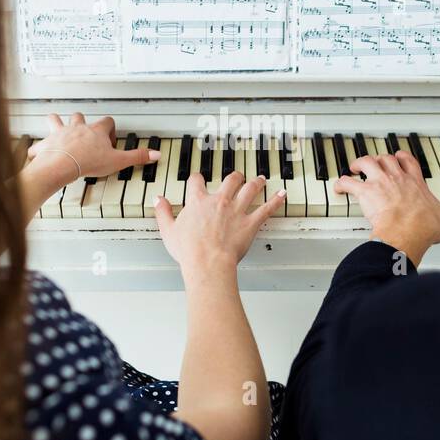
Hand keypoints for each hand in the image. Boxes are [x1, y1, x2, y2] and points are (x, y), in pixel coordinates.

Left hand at [27, 113, 157, 185]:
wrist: (63, 165)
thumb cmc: (87, 161)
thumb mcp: (118, 161)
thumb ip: (137, 157)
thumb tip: (155, 155)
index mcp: (95, 131)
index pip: (107, 122)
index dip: (110, 130)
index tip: (109, 140)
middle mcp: (77, 128)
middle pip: (79, 117)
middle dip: (81, 121)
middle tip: (83, 130)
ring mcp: (59, 134)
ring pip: (55, 120)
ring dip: (56, 123)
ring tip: (56, 125)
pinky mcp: (46, 144)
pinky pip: (39, 144)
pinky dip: (39, 147)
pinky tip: (38, 151)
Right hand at [155, 172, 284, 275]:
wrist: (207, 262)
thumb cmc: (190, 251)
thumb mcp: (168, 231)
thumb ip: (163, 213)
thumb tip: (158, 200)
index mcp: (198, 202)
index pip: (196, 182)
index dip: (197, 179)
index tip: (198, 179)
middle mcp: (219, 201)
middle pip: (230, 180)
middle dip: (234, 177)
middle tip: (237, 177)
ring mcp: (237, 210)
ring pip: (250, 189)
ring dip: (256, 183)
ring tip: (260, 179)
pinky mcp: (250, 222)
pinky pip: (266, 208)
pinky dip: (275, 200)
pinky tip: (281, 194)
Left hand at [338, 151, 439, 266]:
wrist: (406, 233)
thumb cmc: (424, 227)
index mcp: (415, 182)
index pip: (408, 161)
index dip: (401, 157)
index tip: (398, 156)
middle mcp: (396, 178)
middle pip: (385, 159)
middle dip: (378, 159)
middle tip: (373, 163)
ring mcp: (380, 184)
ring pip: (366, 163)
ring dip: (358, 163)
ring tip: (354, 168)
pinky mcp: (365, 193)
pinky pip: (348, 182)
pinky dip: (341, 182)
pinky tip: (338, 186)